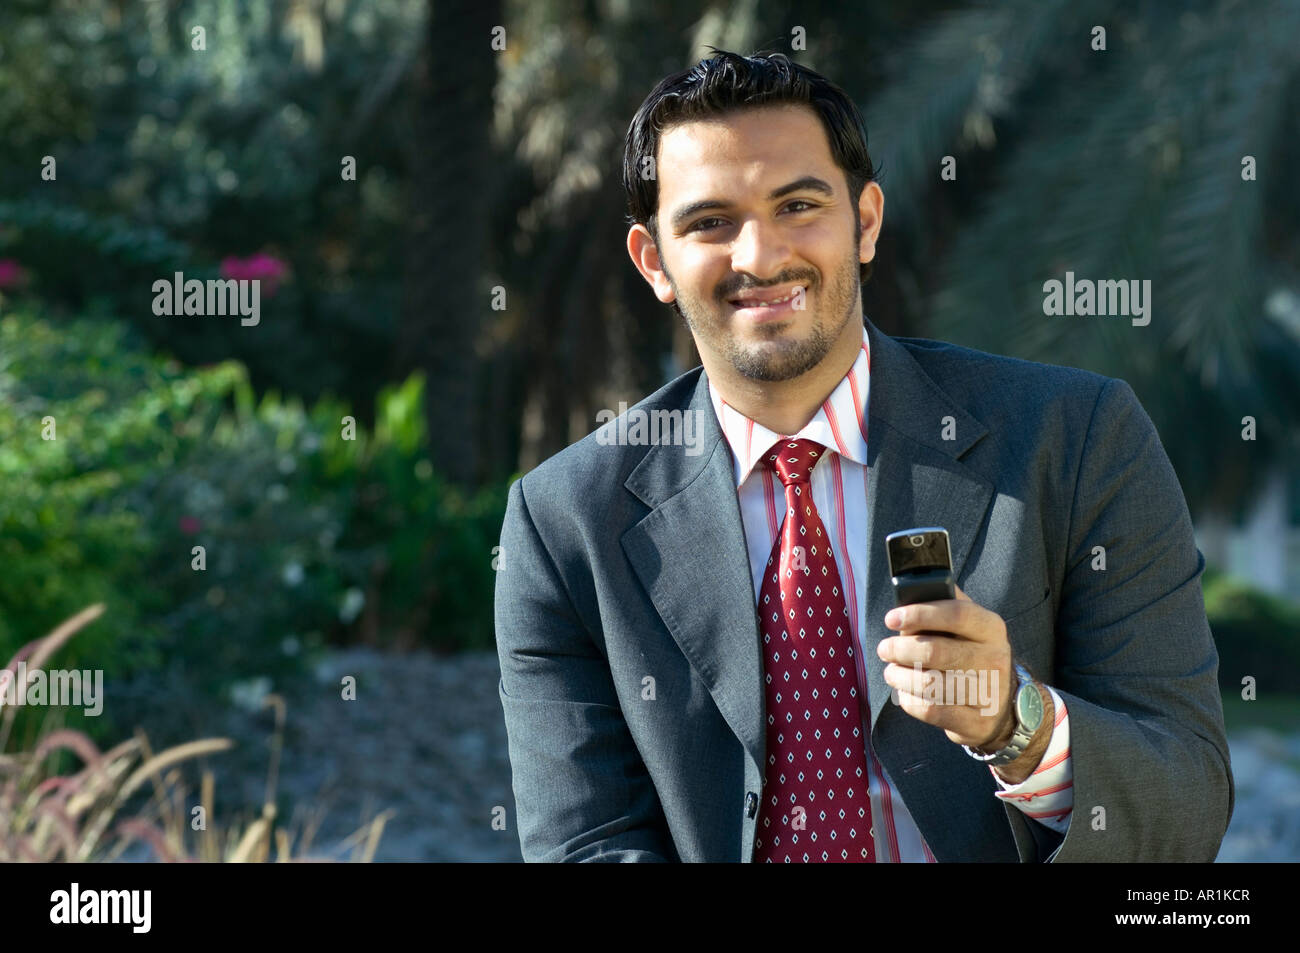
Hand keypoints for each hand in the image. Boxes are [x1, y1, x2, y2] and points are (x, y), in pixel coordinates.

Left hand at [877, 584, 1015, 750]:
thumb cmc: (971, 657)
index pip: (957, 614)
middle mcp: (995, 659)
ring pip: (929, 684)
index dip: (920, 614)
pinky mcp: (976, 723)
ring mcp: (989, 694)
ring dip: (899, 676)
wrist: (1004, 708)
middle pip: (935, 651)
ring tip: (891, 672)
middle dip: (900, 649)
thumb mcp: (968, 628)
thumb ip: (943, 607)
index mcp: (991, 628)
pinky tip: (905, 693)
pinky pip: (930, 710)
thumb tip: (907, 597)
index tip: (892, 618)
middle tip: (884, 649)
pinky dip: (909, 700)